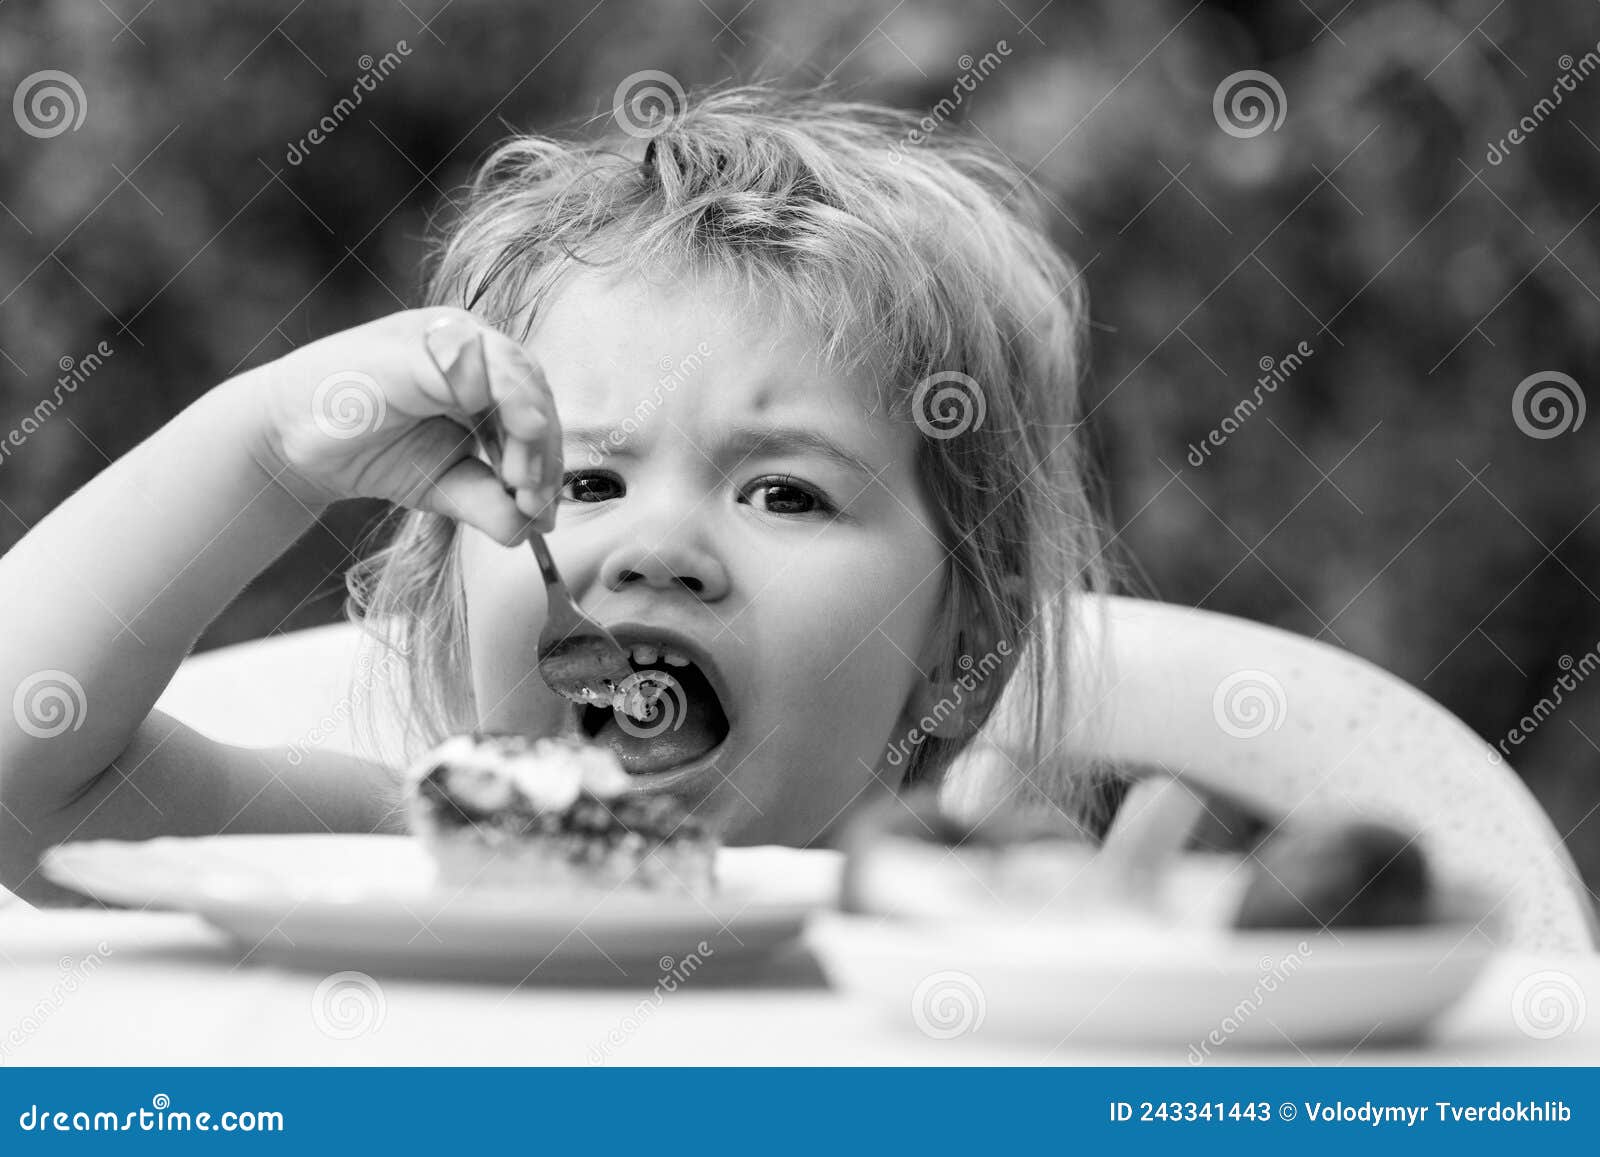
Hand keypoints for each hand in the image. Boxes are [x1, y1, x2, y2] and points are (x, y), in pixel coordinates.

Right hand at [234, 308, 560, 541]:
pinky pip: (479, 364)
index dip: (548, 460)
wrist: (292, 447)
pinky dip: (508, 403)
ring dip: (531, 434)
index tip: (540, 511)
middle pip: (534, 392)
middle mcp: (472, 346)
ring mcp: (447, 337)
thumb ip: (493, 503)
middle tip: (532, 502)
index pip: (536, 409)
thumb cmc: (372, 453)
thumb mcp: (446, 485)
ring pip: (517, 375)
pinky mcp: (422, 342)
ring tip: (520, 484)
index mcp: (484, 372)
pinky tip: (511, 447)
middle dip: (542, 453)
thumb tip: (536, 527)